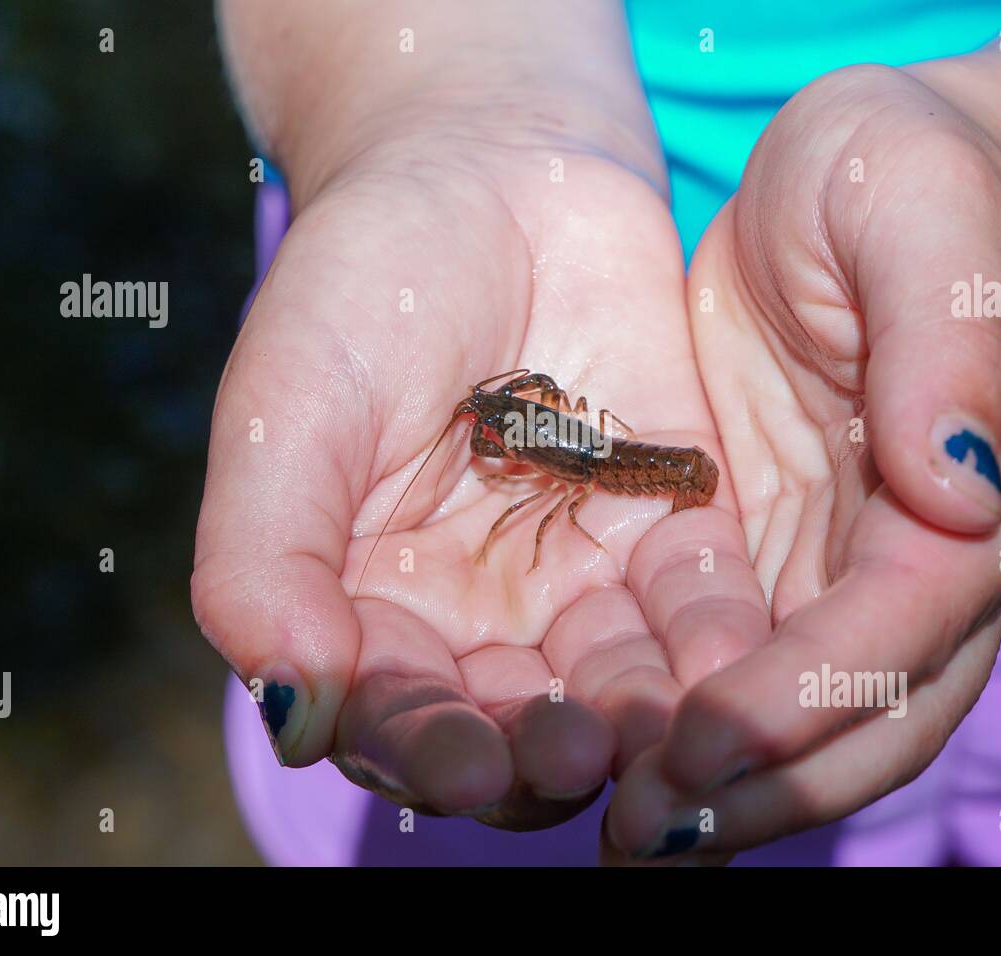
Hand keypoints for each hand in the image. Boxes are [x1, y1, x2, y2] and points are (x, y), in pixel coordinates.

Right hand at [191, 113, 767, 830]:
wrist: (488, 167)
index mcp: (367, 602)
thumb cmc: (362, 286)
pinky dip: (715, 632)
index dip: (426, 752)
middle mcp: (475, 611)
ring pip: (612, 680)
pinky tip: (735, 657)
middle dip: (544, 754)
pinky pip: (696, 596)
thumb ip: (265, 559)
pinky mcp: (666, 519)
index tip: (465, 770)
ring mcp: (577, 571)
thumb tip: (292, 708)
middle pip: (512, 723)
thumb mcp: (288, 410)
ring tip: (669, 729)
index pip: (392, 713)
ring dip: (641, 716)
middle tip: (578, 759)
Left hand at [602, 64, 1000, 861]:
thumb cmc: (904, 173)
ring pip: (803, 713)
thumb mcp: (923, 212)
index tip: (707, 737)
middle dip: (766, 779)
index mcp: (986, 483)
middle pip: (868, 710)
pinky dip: (683, 719)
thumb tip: (962, 495)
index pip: (908, 623)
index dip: (814, 690)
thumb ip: (950, 344)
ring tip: (616, 827)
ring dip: (719, 781)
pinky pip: (736, 660)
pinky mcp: (770, 550)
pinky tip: (605, 751)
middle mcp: (924, 553)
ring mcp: (845, 561)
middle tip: (645, 830)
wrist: (860, 178)